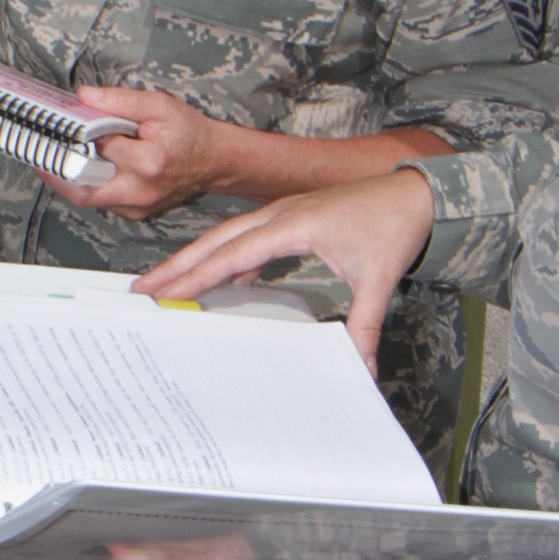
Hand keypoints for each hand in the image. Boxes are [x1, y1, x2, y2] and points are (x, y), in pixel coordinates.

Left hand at [40, 85, 228, 220]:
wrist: (215, 160)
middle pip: (82, 190)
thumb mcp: (158, 105)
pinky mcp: (136, 212)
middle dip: (56, 173)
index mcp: (146, 162)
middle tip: (39, 154)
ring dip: (71, 179)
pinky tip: (84, 167)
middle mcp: (140, 190)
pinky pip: (103, 201)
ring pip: (90, 198)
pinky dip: (90, 185)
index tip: (57, 124)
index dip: (76, 132)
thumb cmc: (190, 133)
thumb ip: (120, 100)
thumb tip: (86, 96)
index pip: (96, 146)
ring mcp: (137, 206)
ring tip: (57, 156)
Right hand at [133, 171, 434, 376]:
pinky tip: (223, 282)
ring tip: (167, 285)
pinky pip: (247, 238)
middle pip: (217, 240)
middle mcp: (280, 214)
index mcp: (294, 224)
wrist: (414, 191)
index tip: (168, 294)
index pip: (234, 253)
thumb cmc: (394, 224)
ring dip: (196, 258)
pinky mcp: (292, 218)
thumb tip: (359, 368)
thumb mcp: (379, 279)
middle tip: (143, 289)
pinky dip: (226, 258)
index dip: (198, 275)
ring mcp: (283, 213)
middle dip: (178, 265)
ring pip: (227, 236)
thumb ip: (364, 324)